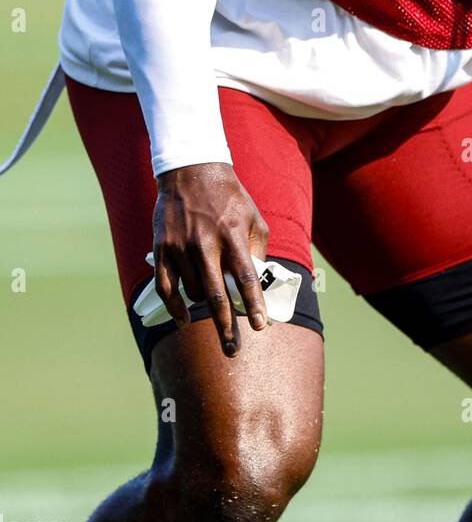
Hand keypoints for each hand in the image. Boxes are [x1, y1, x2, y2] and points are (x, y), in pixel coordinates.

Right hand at [153, 162, 269, 355]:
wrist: (191, 171)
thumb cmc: (230, 197)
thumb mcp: (254, 217)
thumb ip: (257, 250)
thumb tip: (255, 283)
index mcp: (234, 235)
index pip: (246, 278)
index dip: (254, 305)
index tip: (260, 327)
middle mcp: (206, 243)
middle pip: (217, 296)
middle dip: (226, 327)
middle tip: (232, 350)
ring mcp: (181, 247)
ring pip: (193, 293)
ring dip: (204, 303)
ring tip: (212, 299)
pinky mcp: (162, 248)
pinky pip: (166, 288)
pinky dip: (175, 308)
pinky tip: (184, 321)